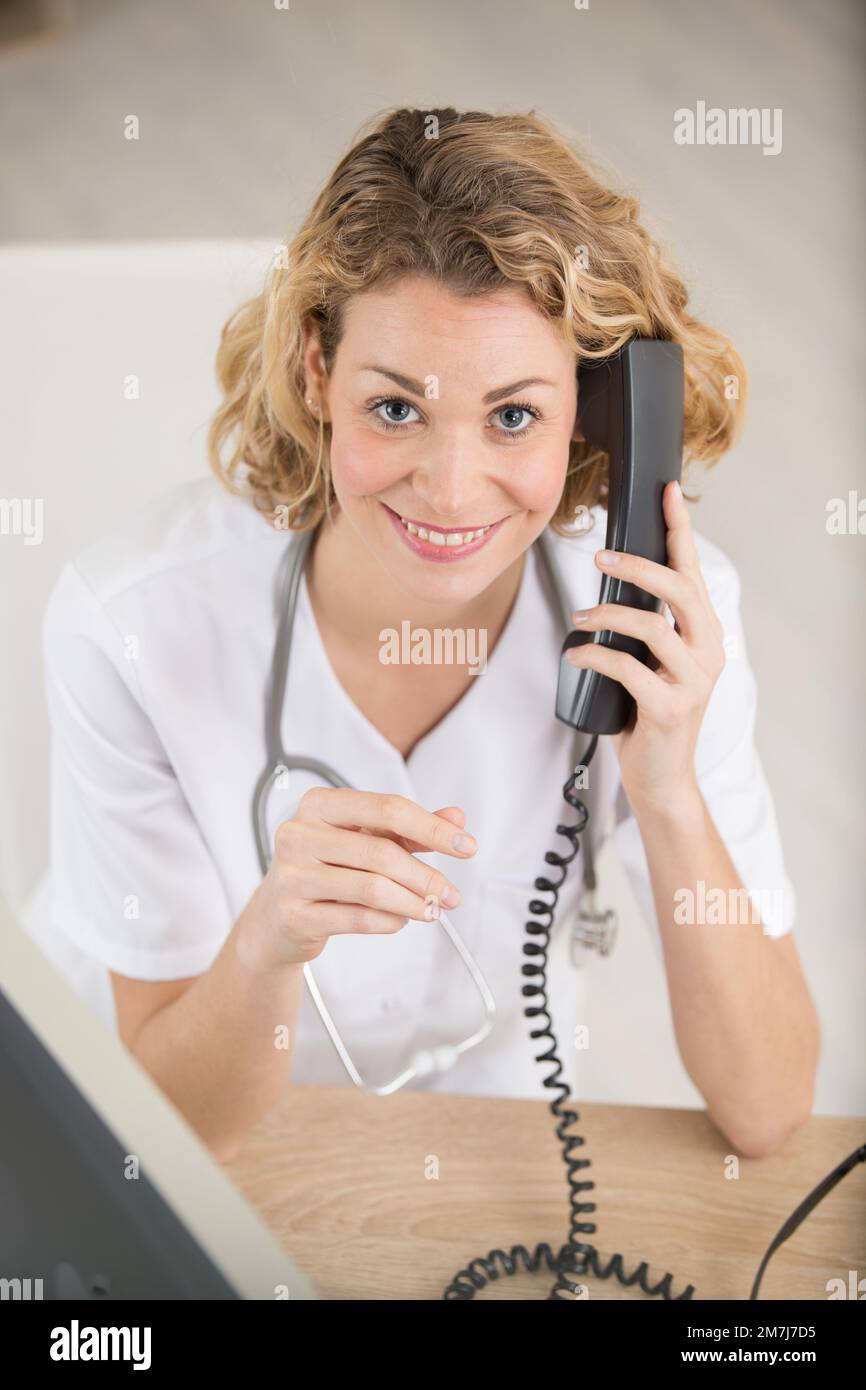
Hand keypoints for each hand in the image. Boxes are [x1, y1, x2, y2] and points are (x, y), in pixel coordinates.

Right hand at [240, 788, 476, 969]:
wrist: (275, 917)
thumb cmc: (327, 869)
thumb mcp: (367, 840)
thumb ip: (410, 828)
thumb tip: (457, 819)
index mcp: (319, 804)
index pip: (388, 808)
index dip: (432, 828)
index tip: (467, 847)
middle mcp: (299, 833)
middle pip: (381, 852)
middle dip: (426, 876)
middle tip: (451, 895)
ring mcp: (292, 875)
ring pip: (371, 887)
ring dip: (412, 902)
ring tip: (432, 910)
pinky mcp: (293, 914)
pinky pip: (356, 918)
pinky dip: (388, 921)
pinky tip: (400, 920)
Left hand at [565, 480, 725, 813]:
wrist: (661, 779)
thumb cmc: (648, 716)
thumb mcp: (652, 664)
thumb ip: (645, 629)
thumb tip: (608, 585)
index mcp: (705, 634)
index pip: (693, 572)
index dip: (681, 530)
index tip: (668, 491)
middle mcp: (708, 651)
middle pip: (679, 590)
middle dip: (637, 567)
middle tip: (599, 558)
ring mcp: (693, 681)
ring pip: (652, 627)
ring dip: (607, 617)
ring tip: (579, 620)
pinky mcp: (669, 708)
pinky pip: (628, 668)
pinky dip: (595, 657)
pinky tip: (576, 656)